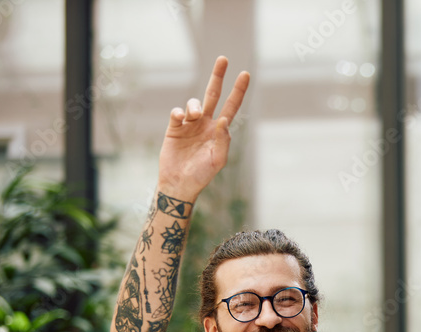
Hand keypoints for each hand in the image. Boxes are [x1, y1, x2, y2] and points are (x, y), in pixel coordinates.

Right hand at [158, 56, 249, 200]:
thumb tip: (225, 120)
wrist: (179, 183)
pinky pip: (177, 112)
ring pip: (194, 103)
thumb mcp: (218, 160)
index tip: (245, 74)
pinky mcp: (174, 128)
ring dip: (195, 105)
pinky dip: (179, 112)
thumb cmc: (202, 175)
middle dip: (218, 77)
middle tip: (223, 59)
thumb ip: (223, 140)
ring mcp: (190, 124)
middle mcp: (206, 124)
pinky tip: (181, 119)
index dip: (238, 91)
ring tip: (194, 116)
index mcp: (219, 131)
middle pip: (213, 94)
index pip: (231, 106)